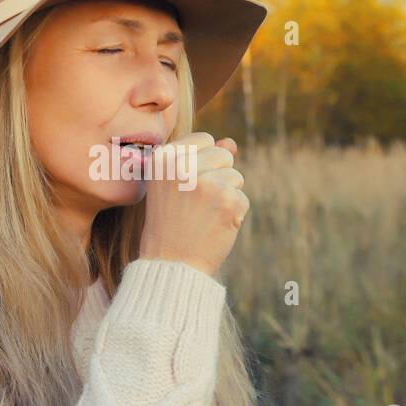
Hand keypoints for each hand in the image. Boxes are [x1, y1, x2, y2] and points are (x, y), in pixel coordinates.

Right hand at [138, 132, 247, 277]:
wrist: (170, 266)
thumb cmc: (170, 225)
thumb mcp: (174, 186)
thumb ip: (200, 159)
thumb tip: (230, 142)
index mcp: (163, 159)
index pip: (204, 139)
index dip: (203, 164)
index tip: (187, 188)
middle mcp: (182, 166)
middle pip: (223, 155)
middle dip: (218, 177)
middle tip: (196, 205)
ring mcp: (206, 183)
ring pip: (236, 176)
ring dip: (227, 196)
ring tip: (203, 216)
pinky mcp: (228, 201)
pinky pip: (242, 198)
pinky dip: (234, 215)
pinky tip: (213, 227)